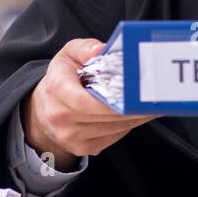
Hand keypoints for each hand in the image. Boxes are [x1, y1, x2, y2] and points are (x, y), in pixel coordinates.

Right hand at [22, 38, 159, 171]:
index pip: (85, 103)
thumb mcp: (68, 55)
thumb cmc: (61, 77)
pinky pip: (113, 137)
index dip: (113, 103)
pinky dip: (128, 126)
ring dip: (135, 118)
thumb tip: (101, 50)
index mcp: (57, 90)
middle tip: (154, 97)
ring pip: (114, 129)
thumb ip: (85, 48)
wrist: (43, 107)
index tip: (136, 96)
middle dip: (133, 109)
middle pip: (106, 117)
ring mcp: (71, 137)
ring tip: (150, 104)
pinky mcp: (83, 148)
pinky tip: (136, 114)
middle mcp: (60, 117)